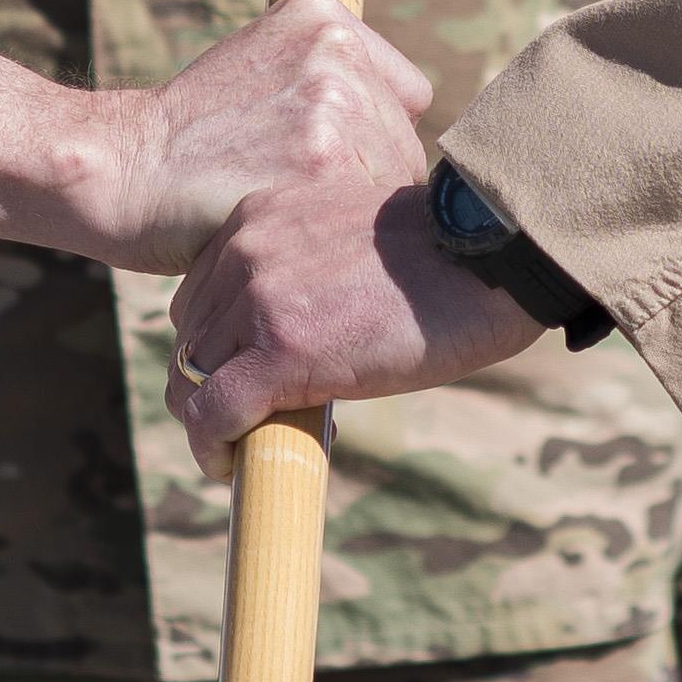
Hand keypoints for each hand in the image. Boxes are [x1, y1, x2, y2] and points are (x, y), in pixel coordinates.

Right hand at [0, 0, 431, 272]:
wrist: (124, 172)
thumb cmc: (195, 138)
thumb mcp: (263, 66)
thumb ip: (336, 79)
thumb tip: (410, 123)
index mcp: (322, 14)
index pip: (404, 95)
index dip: (370, 140)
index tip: (316, 162)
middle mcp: (336, 46)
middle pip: (402, 142)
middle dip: (365, 179)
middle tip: (294, 194)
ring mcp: (333, 101)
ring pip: (394, 183)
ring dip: (355, 213)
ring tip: (289, 214)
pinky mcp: (324, 160)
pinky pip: (372, 217)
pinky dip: (342, 238)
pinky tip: (293, 234)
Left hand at [163, 138, 534, 462]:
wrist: (492, 255)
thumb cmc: (449, 254)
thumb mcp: (355, 237)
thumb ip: (312, 266)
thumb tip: (307, 324)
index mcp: (261, 215)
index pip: (202, 292)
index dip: (220, 344)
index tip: (250, 377)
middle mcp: (245, 250)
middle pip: (190, 337)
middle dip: (213, 384)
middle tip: (257, 419)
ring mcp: (258, 300)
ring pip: (190, 378)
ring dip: (213, 421)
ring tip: (253, 444)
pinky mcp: (280, 352)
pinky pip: (212, 414)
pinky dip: (210, 448)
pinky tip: (228, 466)